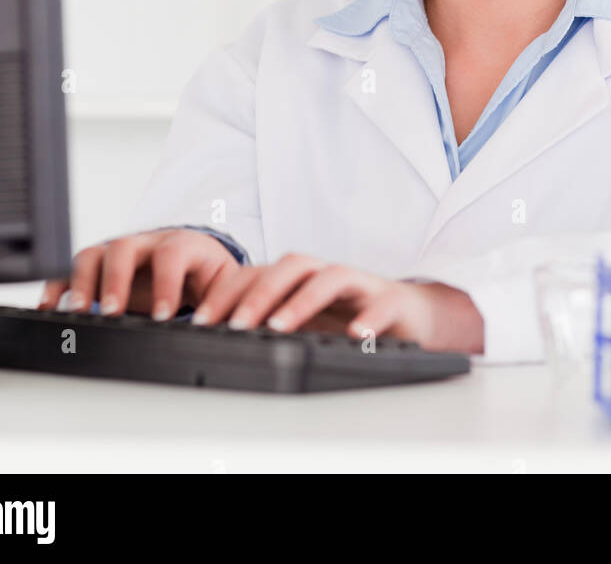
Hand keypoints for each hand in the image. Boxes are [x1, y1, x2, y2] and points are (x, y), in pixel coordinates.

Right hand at [37, 229, 238, 319]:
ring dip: (82, 282)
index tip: (162, 316)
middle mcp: (146, 243)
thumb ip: (222, 305)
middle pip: (125, 247)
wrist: (195, 258)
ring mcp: (119, 252)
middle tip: (113, 312)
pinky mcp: (100, 266)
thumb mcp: (224, 285)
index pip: (172, 254)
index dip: (165, 283)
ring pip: (94, 254)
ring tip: (77, 312)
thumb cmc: (207, 274)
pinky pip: (72, 269)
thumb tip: (225, 333)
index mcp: (182, 245)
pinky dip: (58, 286)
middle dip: (116, 279)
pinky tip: (51, 307)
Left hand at [188, 252, 484, 354]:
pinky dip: (368, 318)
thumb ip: (268, 324)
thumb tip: (215, 343)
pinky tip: (355, 335)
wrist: (410, 317)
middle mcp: (327, 273)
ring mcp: (361, 284)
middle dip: (259, 294)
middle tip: (234, 327)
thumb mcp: (303, 323)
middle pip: (290, 266)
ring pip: (330, 277)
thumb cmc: (349, 320)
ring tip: (280, 327)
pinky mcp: (393, 301)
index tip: (200, 323)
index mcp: (300, 278)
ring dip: (302, 301)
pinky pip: (382, 303)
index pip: (259, 272)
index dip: (227, 294)